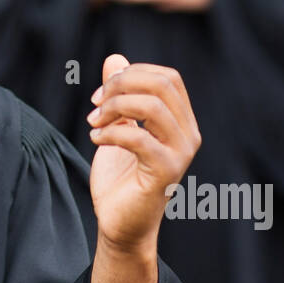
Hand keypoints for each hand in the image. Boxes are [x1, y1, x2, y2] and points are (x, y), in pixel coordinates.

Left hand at [87, 54, 200, 256]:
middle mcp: (189, 135)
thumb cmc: (121, 178)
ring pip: (152, 106)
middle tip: (96, 103)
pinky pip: (138, 137)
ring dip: (114, 108)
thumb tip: (115, 59)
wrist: (120, 224)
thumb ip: (119, 94)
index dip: (133, 73)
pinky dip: (110, 132)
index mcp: (182, 122)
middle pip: (162, 85)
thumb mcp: (117, 127)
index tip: (104, 90)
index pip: (168, 77)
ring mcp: (180, 154)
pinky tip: (96, 139)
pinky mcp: (165, 172)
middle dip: (121, 86)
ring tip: (94, 122)